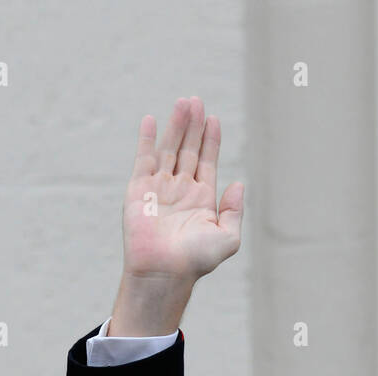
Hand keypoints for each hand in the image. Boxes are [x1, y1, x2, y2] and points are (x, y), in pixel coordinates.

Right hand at [122, 97, 243, 282]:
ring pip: (168, 149)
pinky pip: (144, 159)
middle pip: (188, 149)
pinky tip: (151, 120)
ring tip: (183, 102)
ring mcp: (159, 189)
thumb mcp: (228, 238)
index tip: (213, 118)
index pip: (207, 161)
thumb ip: (234, 211)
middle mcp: (180, 190)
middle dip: (193, 126)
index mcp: (201, 199)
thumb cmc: (195, 260)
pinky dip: (146, 139)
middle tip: (196, 101)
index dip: (211, 140)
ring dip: (175, 126)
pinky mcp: (139, 190)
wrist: (163, 272)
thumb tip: (238, 184)